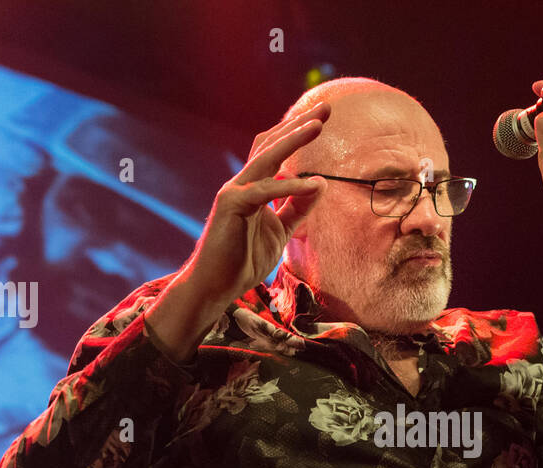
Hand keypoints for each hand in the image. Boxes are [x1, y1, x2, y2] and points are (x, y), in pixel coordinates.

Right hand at [181, 102, 330, 301]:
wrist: (216, 285)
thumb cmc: (244, 259)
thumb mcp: (280, 230)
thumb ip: (297, 207)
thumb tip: (321, 183)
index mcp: (252, 186)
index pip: (275, 151)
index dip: (296, 133)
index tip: (322, 118)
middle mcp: (241, 183)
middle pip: (270, 143)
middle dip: (298, 124)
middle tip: (325, 108)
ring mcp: (234, 191)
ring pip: (266, 158)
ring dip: (293, 140)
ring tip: (318, 126)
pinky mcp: (231, 205)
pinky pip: (265, 191)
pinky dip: (291, 186)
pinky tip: (314, 184)